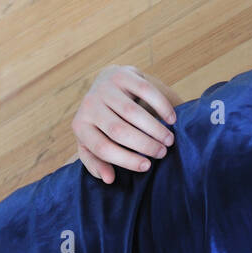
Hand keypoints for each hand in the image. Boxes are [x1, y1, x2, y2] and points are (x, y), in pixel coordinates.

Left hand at [72, 65, 179, 183]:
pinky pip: (145, 91)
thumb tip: (109, 179)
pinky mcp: (121, 74)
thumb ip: (98, 163)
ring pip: (132, 112)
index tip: (147, 166)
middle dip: (144, 145)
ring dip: (155, 129)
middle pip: (118, 131)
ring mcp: (104, 87)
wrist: (105, 86)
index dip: (126, 160)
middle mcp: (88, 105)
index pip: (102, 148)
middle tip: (163, 153)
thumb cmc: (102, 124)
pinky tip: (171, 119)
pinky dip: (161, 106)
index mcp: (80, 127)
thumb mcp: (94, 145)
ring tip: (169, 140)